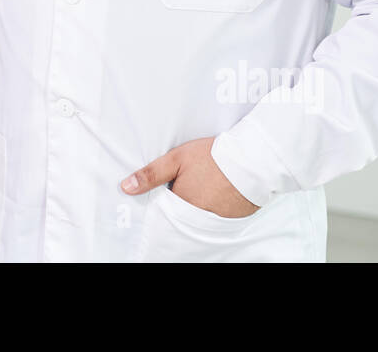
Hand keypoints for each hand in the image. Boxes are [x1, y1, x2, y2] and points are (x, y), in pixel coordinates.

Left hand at [120, 137, 259, 217]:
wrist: (252, 159)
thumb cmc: (212, 156)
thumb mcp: (176, 159)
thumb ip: (150, 174)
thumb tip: (125, 187)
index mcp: (181, 204)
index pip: (164, 210)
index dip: (164, 199)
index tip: (167, 189)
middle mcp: (198, 218)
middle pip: (181, 217)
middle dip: (179, 206)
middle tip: (186, 188)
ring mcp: (216, 221)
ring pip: (198, 218)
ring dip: (197, 208)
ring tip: (202, 189)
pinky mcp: (232, 219)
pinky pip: (216, 219)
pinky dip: (213, 210)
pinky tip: (216, 195)